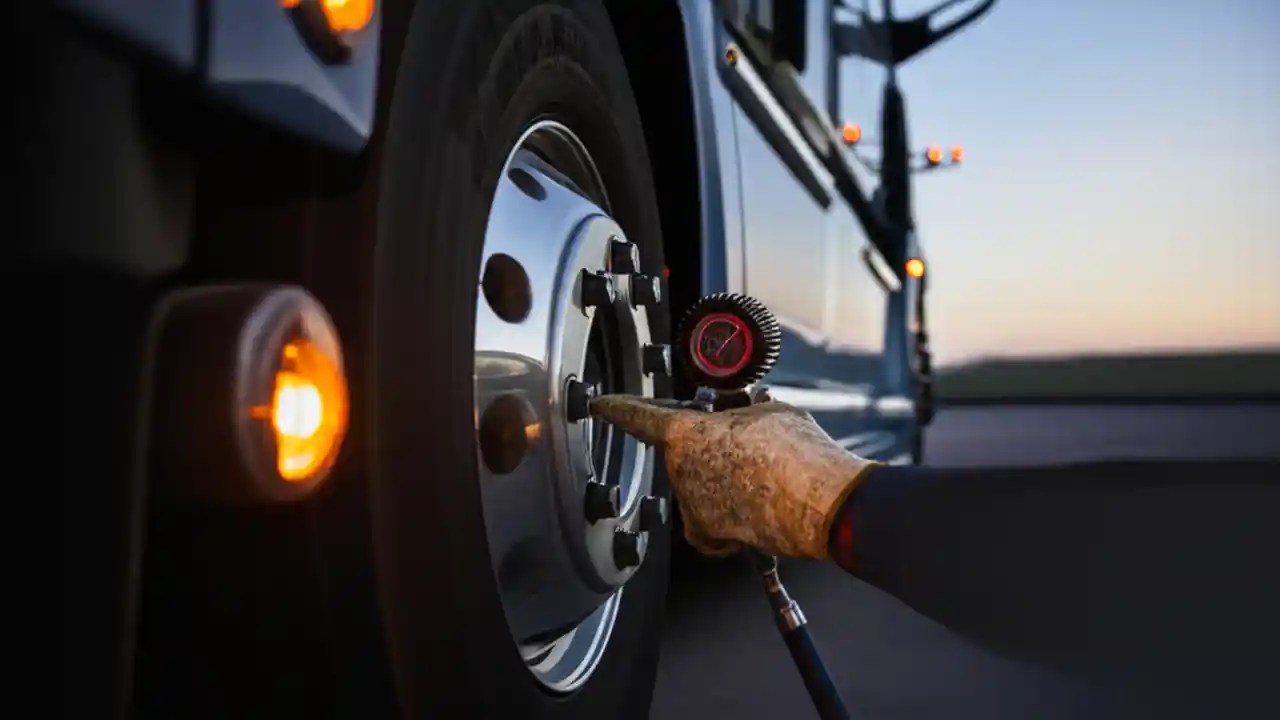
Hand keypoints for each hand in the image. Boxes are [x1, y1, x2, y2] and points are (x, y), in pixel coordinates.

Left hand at [589, 395, 879, 557]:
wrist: (819, 499)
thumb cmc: (796, 451)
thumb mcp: (771, 412)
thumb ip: (747, 411)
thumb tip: (751, 409)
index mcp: (685, 432)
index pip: (639, 416)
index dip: (618, 408)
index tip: (601, 405)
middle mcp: (680, 470)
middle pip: (683, 452)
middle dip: (709, 447)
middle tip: (747, 442)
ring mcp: (692, 503)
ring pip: (698, 485)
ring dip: (722, 479)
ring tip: (762, 473)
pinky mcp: (711, 531)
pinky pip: (707, 522)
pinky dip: (722, 517)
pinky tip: (748, 507)